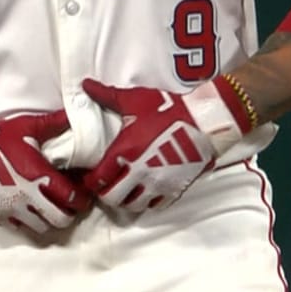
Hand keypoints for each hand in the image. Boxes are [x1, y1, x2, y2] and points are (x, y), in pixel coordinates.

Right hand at [0, 110, 92, 234]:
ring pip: (43, 227)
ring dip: (51, 219)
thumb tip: (71, 115)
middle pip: (61, 219)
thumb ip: (51, 123)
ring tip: (51, 206)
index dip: (82, 197)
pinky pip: (21, 227)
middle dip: (70, 212)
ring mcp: (13, 210)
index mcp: (38, 176)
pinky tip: (30, 208)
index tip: (83, 192)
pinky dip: (30, 221)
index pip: (71, 198)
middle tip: (70, 202)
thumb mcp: (23, 126)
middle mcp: (28, 198)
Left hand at [80, 77, 248, 212]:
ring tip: (124, 189)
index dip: (90, 181)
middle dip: (105, 193)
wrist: (204, 120)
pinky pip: (155, 205)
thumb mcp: (135, 99)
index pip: (98, 178)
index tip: (89, 177)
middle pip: (112, 198)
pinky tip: (145, 190)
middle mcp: (139, 172)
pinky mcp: (174, 189)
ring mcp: (157, 183)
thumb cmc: (169, 109)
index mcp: (125, 152)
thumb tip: (86, 86)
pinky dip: (146, 201)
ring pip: (133, 205)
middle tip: (105, 185)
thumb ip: (107, 95)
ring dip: (125, 199)